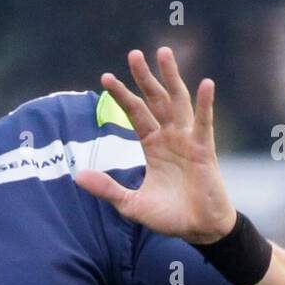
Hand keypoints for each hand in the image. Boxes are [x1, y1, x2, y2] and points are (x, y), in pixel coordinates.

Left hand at [73, 47, 236, 243]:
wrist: (198, 231)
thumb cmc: (168, 216)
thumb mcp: (130, 204)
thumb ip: (107, 189)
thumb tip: (77, 176)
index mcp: (153, 146)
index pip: (135, 114)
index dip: (122, 96)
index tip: (105, 78)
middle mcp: (170, 137)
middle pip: (155, 100)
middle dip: (144, 77)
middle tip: (133, 53)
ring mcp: (188, 140)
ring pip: (178, 101)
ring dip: (171, 78)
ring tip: (163, 53)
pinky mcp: (205, 150)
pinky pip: (205, 123)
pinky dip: (205, 104)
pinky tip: (206, 83)